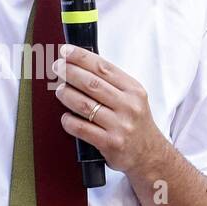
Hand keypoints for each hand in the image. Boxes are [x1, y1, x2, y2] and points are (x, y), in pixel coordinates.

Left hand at [51, 43, 165, 175]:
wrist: (150, 155)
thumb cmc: (135, 122)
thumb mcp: (133, 98)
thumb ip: (112, 83)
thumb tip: (79, 65)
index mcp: (133, 90)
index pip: (104, 67)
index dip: (82, 57)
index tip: (65, 50)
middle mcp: (129, 106)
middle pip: (92, 84)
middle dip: (70, 72)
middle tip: (56, 67)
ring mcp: (120, 125)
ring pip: (85, 105)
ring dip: (67, 95)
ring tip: (59, 90)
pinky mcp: (111, 143)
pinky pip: (82, 129)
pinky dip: (69, 121)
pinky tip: (65, 117)